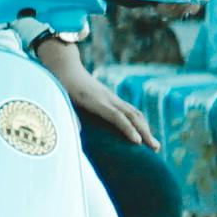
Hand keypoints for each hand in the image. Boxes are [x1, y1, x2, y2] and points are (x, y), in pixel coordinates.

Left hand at [40, 33, 150, 147]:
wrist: (67, 68)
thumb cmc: (62, 86)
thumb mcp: (61, 99)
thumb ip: (69, 114)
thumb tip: (77, 132)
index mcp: (95, 101)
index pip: (116, 116)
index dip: (127, 129)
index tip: (138, 142)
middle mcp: (108, 99)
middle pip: (132, 115)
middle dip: (145, 132)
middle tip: (155, 148)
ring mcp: (112, 98)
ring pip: (134, 113)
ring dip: (146, 128)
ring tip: (155, 145)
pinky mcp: (113, 99)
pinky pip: (130, 111)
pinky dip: (140, 123)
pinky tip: (144, 134)